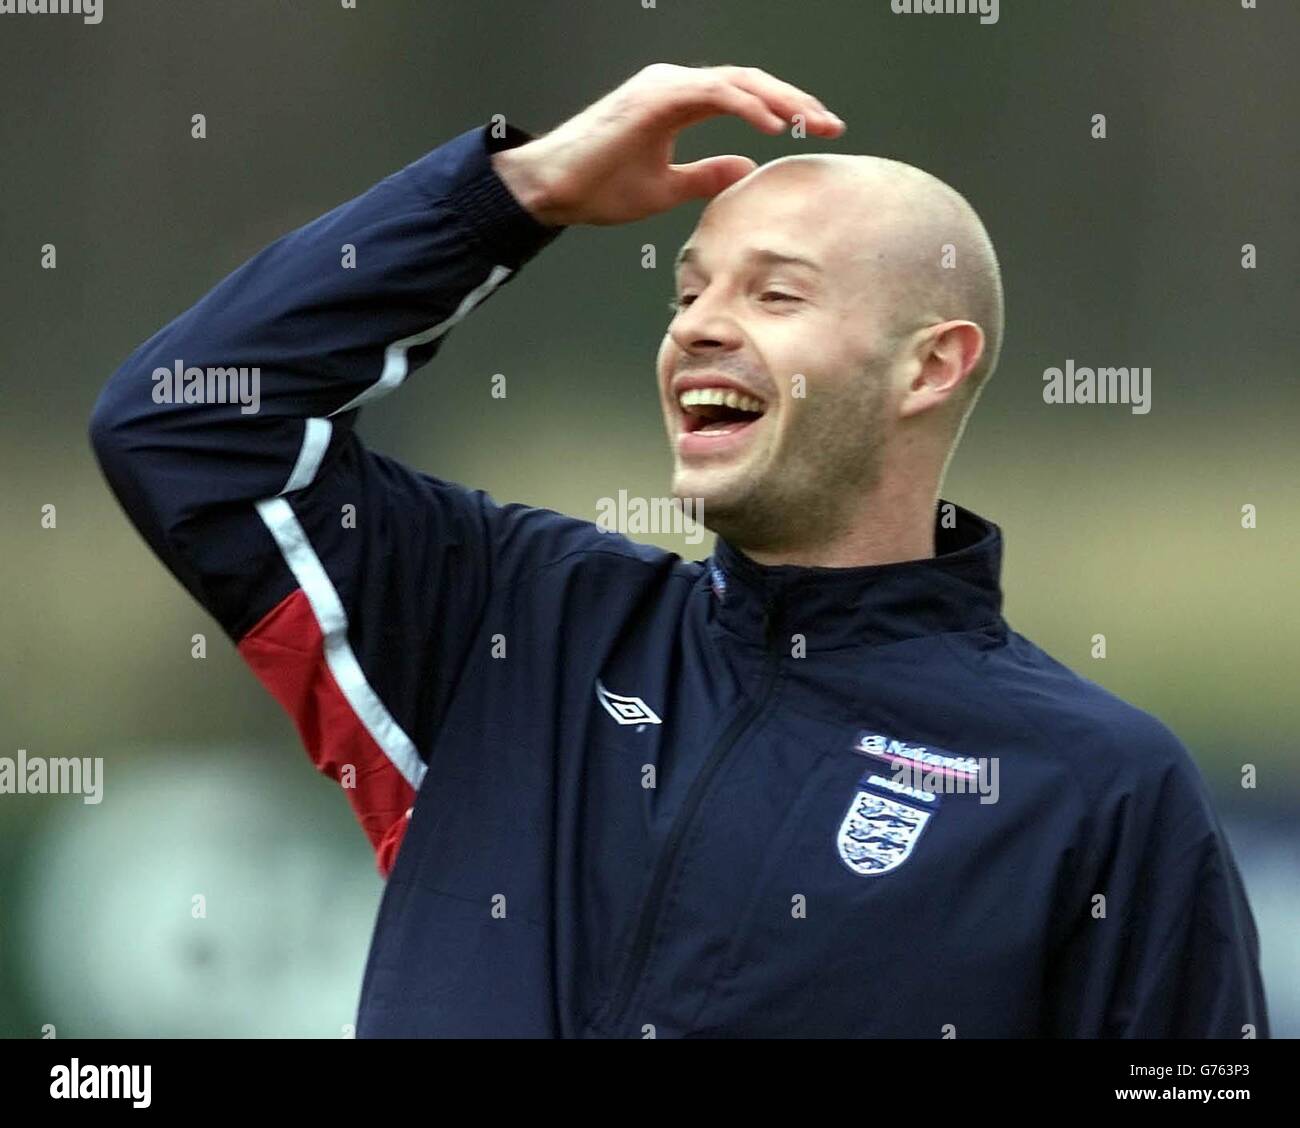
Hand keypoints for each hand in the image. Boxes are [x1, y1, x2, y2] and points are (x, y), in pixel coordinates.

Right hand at [491, 63, 844, 226]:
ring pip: (738, 81)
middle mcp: (675, 85)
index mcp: (678, 102)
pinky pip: (713, 92)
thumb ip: (705, 175)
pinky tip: (772, 126)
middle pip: (750, 83)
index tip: (816, 130)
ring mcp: (665, 86)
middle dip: (795, 101)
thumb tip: (745, 166)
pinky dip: (747, 106)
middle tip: (831, 123)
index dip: (784, 110)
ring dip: (780, 100)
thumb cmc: (597, 187)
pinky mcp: (655, 96)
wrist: (552, 189)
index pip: (744, 97)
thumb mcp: (666, 188)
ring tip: (811, 121)